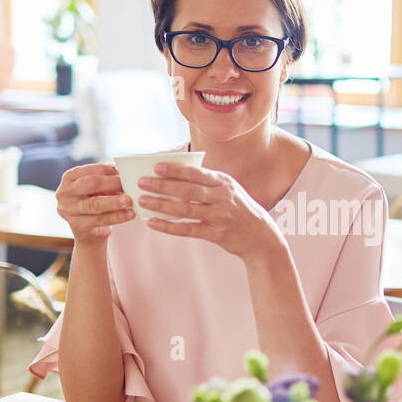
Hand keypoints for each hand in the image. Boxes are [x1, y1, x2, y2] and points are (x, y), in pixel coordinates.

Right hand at [55, 162, 134, 245]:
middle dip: (112, 183)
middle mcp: (64, 192)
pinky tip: (129, 214)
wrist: (90, 232)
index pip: (90, 170)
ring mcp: (68, 210)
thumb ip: (107, 178)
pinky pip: (100, 220)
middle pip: (90, 184)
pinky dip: (117, 217)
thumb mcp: (98, 188)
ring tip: (130, 201)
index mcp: (69, 177)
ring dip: (114, 202)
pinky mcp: (77, 226)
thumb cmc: (96, 202)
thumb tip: (125, 172)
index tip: (125, 172)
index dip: (109, 170)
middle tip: (130, 184)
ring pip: (95, 204)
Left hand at [137, 161, 284, 261]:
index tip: (156, 166)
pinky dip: (169, 227)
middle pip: (188, 190)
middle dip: (162, 186)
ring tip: (142, 201)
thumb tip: (175, 174)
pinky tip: (154, 223)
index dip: (176, 170)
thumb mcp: (228, 190)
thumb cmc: (238, 209)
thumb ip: (207, 182)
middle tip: (141, 183)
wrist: (260, 236)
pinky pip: (189, 229)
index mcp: (223, 183)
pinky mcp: (217, 234)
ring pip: (186, 209)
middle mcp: (222, 198)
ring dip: (161, 205)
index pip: (196, 173)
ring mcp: (220, 216)